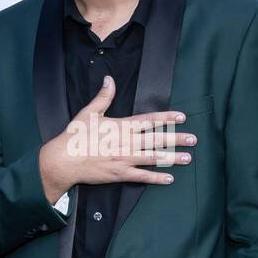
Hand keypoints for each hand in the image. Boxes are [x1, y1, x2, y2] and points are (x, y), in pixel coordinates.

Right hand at [38, 76, 194, 201]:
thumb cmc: (75, 136)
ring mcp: (125, 159)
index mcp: (121, 126)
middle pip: (157, 139)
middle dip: (177, 139)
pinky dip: (157, 178)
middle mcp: (126, 142)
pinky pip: (142, 176)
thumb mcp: (89, 113)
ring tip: (187, 158)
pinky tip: (169, 178)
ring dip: (172, 158)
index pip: (149, 120)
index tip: (182, 117)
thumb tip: (109, 79)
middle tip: (193, 140)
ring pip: (154, 158)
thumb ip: (103, 97)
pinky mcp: (120, 174)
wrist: (63, 160)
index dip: (167, 117)